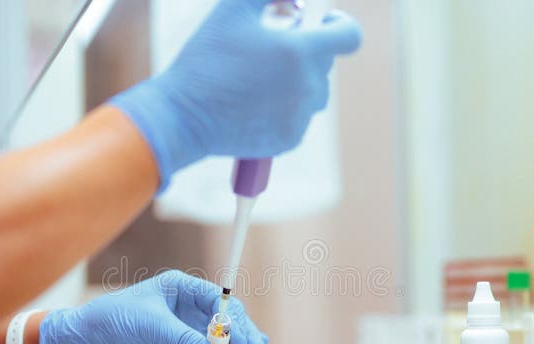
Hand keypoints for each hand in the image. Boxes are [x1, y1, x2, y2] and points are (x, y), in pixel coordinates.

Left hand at [38, 270, 268, 343]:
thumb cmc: (110, 320)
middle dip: (241, 330)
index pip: (216, 298)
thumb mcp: (147, 326)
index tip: (240, 337)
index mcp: (178, 286)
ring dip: (236, 341)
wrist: (86, 342)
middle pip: (223, 314)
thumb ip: (179, 339)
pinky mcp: (177, 341)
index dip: (232, 318)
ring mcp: (182, 322)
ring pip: (219, 330)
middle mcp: (184, 301)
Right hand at [109, 0, 361, 190]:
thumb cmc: (206, 60)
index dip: (340, 26)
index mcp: (300, 52)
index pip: (349, 36)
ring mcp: (300, 116)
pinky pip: (299, 118)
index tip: (324, 24)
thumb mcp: (232, 10)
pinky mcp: (290, 140)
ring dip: (298, 82)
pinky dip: (285, 109)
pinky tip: (254, 105)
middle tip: (267, 53)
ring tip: (260, 81)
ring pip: (314, 93)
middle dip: (305, 53)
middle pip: (325, 64)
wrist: (184, 117)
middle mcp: (308, 86)